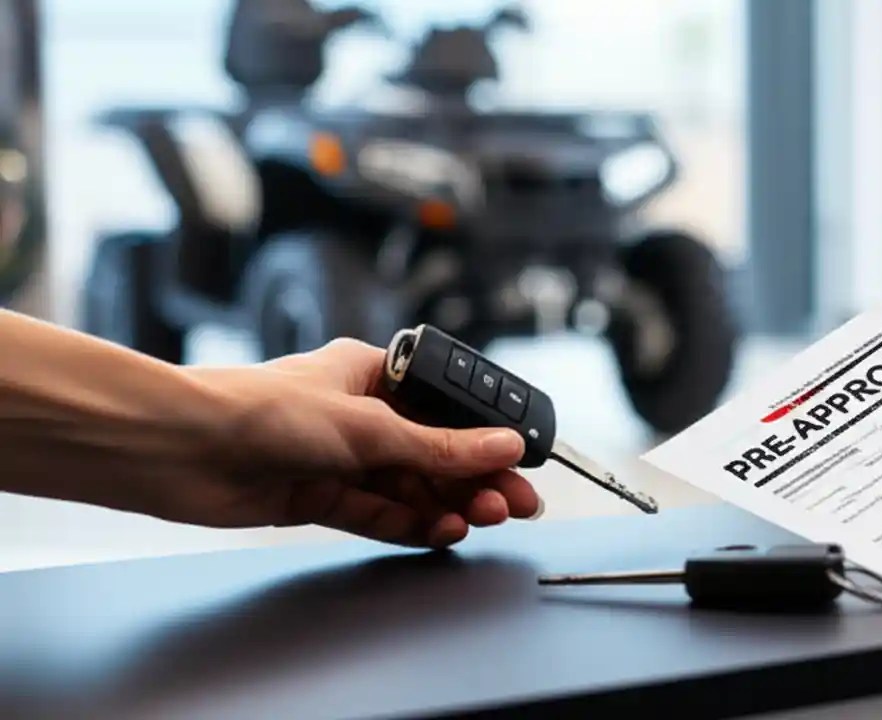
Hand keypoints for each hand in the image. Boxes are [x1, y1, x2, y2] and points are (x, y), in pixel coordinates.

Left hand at [170, 339, 540, 548]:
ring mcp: (338, 458)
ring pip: (409, 486)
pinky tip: (442, 531)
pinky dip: (410, 524)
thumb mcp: (369, 426)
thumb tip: (504, 446)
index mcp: (371, 373)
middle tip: (516, 503)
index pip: (444, 406)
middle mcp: (358, 413)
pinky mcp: (317, 496)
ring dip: (448, 503)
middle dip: (475, 477)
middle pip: (433, 451)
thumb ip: (441, 446)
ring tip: (481, 518)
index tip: (521, 459)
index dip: (484, 434)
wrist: (179, 449)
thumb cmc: (261, 409)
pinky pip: (378, 513)